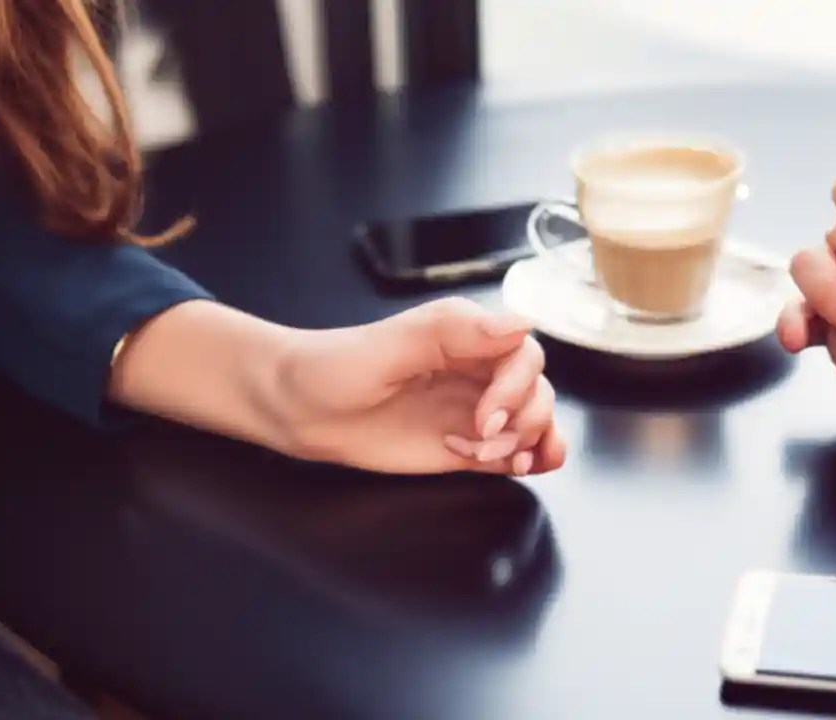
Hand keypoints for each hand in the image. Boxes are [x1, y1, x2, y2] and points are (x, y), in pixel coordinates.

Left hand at [275, 298, 564, 475]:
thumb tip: (522, 325)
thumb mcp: (390, 344)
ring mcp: (474, 410)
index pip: (526, 355)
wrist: (298, 411)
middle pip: (538, 391)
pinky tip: (513, 467)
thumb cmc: (334, 368)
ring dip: (532, 442)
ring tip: (502, 459)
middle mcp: (477, 371)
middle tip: (483, 439)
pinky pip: (515, 451)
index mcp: (466, 336)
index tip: (486, 415)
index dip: (517, 387)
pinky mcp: (466, 446)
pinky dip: (528, 460)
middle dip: (524, 420)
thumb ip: (454, 332)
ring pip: (535, 421)